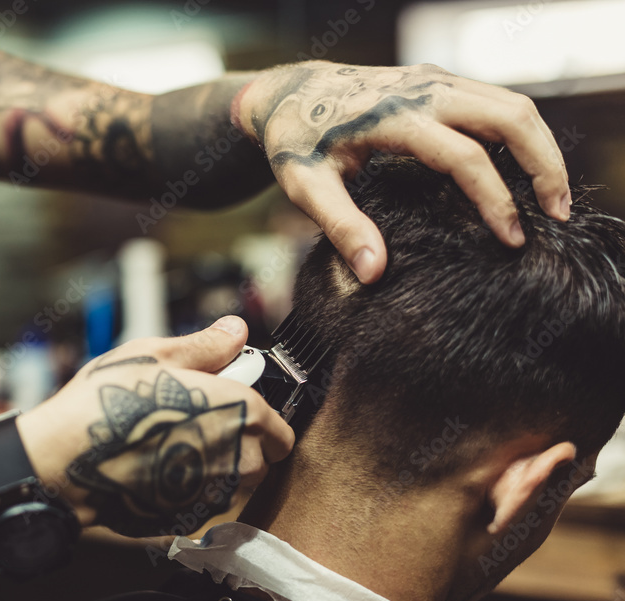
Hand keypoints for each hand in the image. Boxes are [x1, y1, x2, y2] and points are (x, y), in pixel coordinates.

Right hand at [17, 316, 294, 536]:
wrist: (63, 462)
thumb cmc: (106, 403)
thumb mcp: (154, 355)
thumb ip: (207, 346)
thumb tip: (237, 330)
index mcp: (241, 411)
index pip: (278, 424)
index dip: (254, 414)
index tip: (228, 407)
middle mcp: (240, 458)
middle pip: (260, 457)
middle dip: (237, 442)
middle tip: (191, 423)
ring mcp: (216, 496)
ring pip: (235, 484)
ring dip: (216, 469)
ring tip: (169, 447)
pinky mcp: (191, 522)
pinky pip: (205, 506)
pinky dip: (190, 492)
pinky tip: (155, 472)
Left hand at [233, 61, 569, 282]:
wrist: (290, 92)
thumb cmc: (295, 141)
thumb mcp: (305, 187)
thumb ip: (339, 227)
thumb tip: (374, 273)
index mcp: (392, 117)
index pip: (464, 156)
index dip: (494, 199)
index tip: (510, 240)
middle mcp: (423, 90)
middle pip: (509, 117)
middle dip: (543, 165)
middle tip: (557, 216)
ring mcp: (435, 81)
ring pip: (512, 104)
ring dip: (540, 147)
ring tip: (552, 199)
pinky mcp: (440, 82)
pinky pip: (496, 102)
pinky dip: (521, 135)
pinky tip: (524, 173)